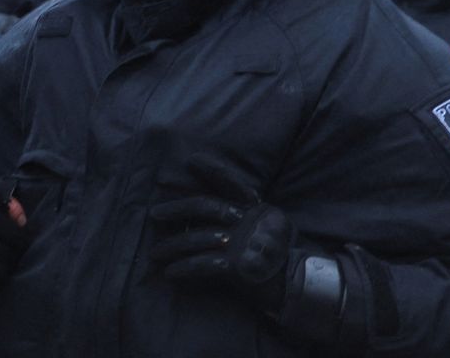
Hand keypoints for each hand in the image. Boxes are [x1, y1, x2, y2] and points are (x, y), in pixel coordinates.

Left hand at [148, 156, 293, 315]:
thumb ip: (241, 218)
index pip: (233, 183)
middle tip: (155, 213)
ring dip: (173, 246)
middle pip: (207, 207)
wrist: (294, 288)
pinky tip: (170, 273)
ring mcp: (242, 242)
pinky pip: (202, 264)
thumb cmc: (273, 259)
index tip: (192, 160)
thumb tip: (202, 218)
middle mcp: (249, 221)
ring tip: (155, 253)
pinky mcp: (236, 266)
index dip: (213, 170)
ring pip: (198, 238)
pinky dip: (184, 268)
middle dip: (178, 209)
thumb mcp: (265, 230)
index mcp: (257, 209)